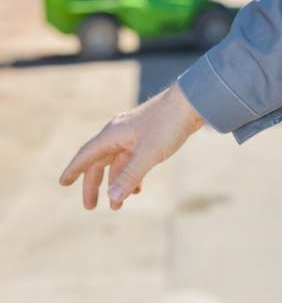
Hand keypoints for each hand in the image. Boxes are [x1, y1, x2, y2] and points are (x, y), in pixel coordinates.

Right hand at [59, 83, 204, 209]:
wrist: (192, 103)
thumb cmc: (167, 125)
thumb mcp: (147, 155)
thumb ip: (128, 177)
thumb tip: (112, 199)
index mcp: (113, 134)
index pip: (87, 154)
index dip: (74, 169)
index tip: (62, 183)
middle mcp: (119, 132)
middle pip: (100, 161)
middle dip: (94, 184)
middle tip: (90, 207)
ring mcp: (134, 134)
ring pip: (118, 162)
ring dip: (116, 183)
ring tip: (117, 205)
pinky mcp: (148, 136)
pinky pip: (132, 159)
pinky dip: (131, 174)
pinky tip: (137, 188)